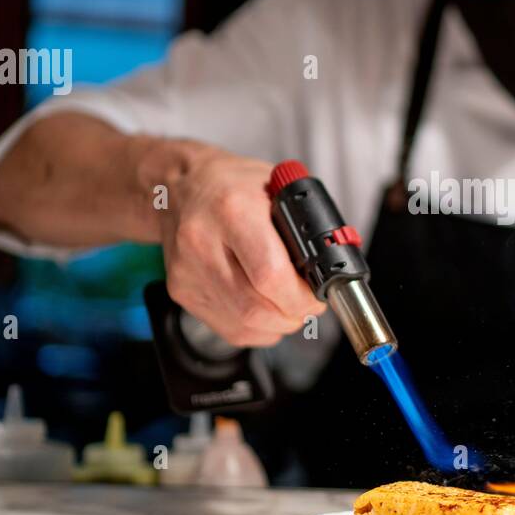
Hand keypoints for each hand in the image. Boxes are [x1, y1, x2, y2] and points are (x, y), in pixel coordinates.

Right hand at [153, 148, 324, 346]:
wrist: (179, 187)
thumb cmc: (232, 184)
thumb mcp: (277, 187)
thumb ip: (305, 225)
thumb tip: (335, 264)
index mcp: (232, 209)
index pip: (270, 274)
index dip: (302, 296)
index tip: (318, 294)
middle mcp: (203, 242)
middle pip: (257, 307)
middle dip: (294, 314)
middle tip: (309, 304)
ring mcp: (188, 271)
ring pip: (245, 325)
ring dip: (278, 324)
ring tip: (290, 305)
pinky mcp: (181, 292)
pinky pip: (230, 329)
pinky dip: (257, 328)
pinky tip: (265, 309)